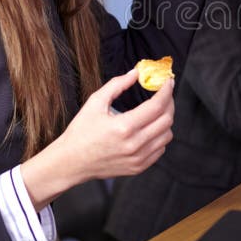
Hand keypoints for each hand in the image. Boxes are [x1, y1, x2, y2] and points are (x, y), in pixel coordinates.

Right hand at [20, 69, 174, 209]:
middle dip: (169, 103)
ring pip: (167, 135)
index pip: (157, 106)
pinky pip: (160, 149)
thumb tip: (136, 73)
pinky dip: (160, 136)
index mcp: (124, 127)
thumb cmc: (81, 132)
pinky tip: (150, 128)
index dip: (166, 91)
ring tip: (156, 111)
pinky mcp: (138, 167)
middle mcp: (134, 144)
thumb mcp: (95, 102)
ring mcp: (138, 158)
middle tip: (164, 94)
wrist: (71, 162)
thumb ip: (117, 85)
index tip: (168, 82)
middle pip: (166, 120)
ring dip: (165, 120)